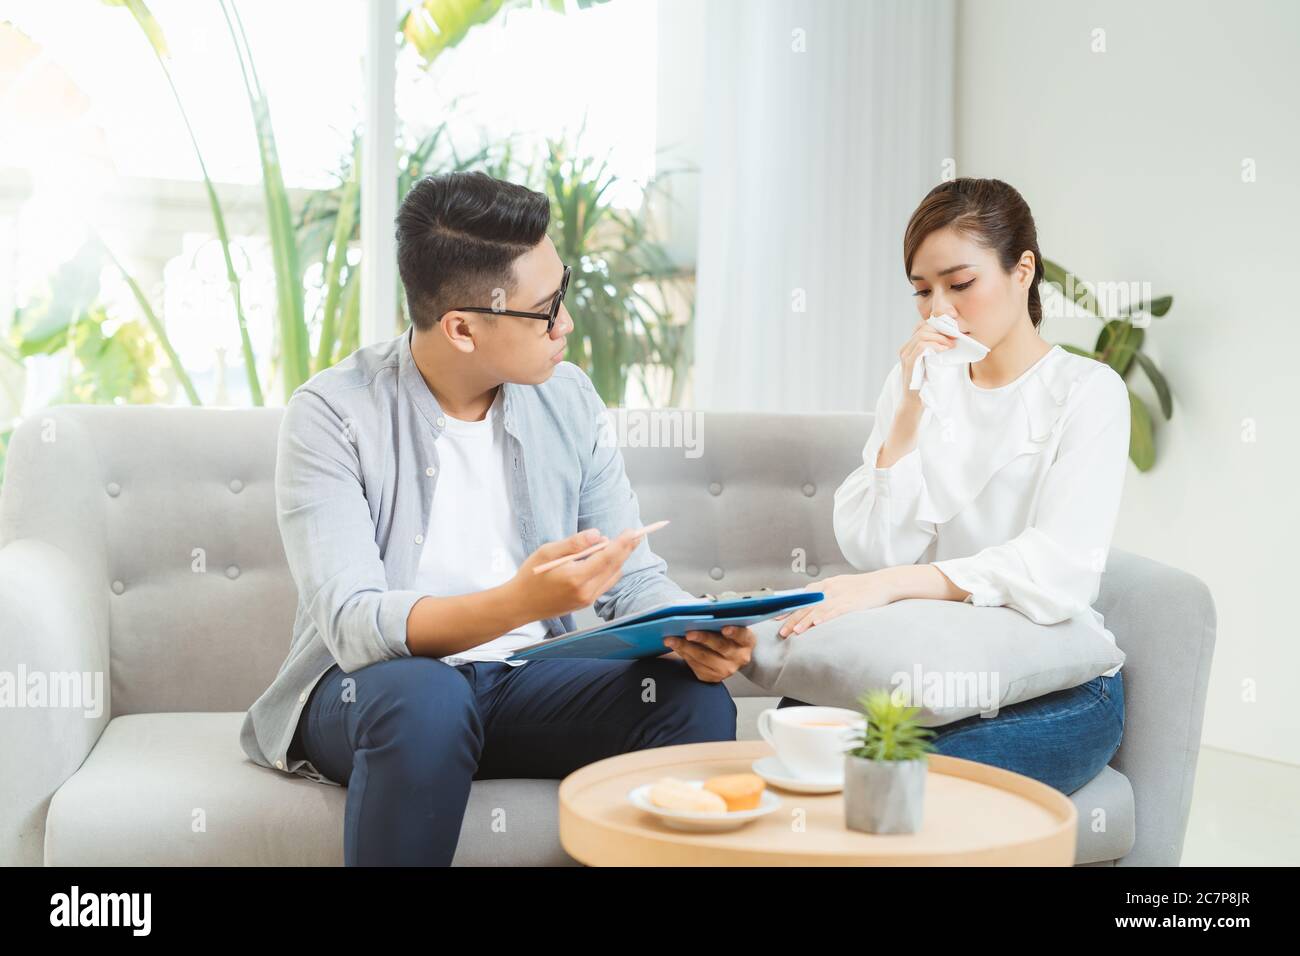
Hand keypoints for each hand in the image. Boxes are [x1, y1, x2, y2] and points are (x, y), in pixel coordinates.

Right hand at [509, 528, 641, 620]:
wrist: (521, 604)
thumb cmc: (531, 576)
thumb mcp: (548, 552)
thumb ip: (574, 543)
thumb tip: (598, 534)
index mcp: (576, 578)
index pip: (607, 558)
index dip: (622, 544)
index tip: (631, 531)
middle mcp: (586, 591)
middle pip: (615, 567)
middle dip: (626, 549)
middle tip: (635, 534)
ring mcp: (587, 600)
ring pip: (613, 576)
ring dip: (618, 559)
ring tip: (619, 543)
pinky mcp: (586, 603)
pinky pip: (606, 583)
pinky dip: (610, 569)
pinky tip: (607, 558)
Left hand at [663, 625, 754, 682]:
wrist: (731, 656)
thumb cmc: (728, 635)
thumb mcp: (730, 624)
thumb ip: (721, 618)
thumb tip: (699, 609)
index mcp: (747, 641)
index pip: (742, 635)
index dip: (734, 631)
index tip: (724, 628)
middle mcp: (739, 657)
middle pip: (720, 647)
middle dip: (702, 638)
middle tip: (688, 633)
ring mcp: (727, 670)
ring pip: (704, 658)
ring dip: (685, 648)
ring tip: (671, 639)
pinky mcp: (713, 678)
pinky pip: (696, 666)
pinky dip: (684, 655)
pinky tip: (675, 647)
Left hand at [775, 572, 893, 636]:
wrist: (883, 582)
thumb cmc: (861, 587)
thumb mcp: (839, 586)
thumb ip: (824, 594)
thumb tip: (809, 605)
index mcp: (824, 584)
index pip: (801, 598)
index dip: (788, 609)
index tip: (776, 618)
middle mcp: (829, 589)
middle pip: (806, 605)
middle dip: (792, 619)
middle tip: (781, 632)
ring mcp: (840, 596)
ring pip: (817, 610)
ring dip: (804, 622)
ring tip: (794, 632)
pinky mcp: (851, 603)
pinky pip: (835, 611)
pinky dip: (824, 618)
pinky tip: (816, 625)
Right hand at [899, 317, 956, 405]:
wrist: (915, 402)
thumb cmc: (926, 384)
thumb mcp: (932, 364)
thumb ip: (936, 352)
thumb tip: (953, 340)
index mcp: (910, 347)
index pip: (921, 326)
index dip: (937, 325)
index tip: (952, 331)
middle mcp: (905, 349)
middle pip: (922, 328)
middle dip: (941, 330)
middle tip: (955, 337)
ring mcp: (905, 355)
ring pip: (922, 335)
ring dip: (940, 337)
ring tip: (951, 344)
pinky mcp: (908, 362)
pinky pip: (921, 346)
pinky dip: (935, 345)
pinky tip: (945, 349)